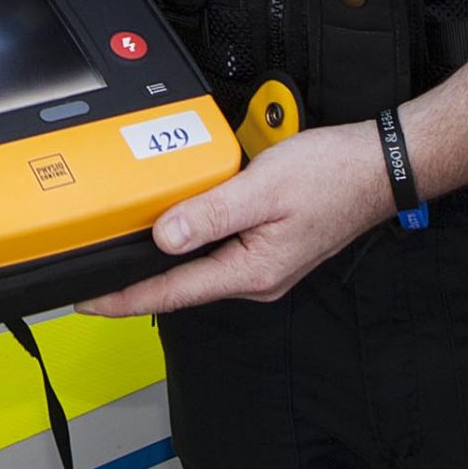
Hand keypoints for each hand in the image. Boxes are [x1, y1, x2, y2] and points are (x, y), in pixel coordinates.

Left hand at [80, 122, 396, 315]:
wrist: (380, 166)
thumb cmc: (333, 176)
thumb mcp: (262, 189)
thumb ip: (209, 213)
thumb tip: (163, 235)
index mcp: (251, 271)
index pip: (173, 293)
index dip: (125, 298)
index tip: (87, 302)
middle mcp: (255, 276)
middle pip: (181, 285)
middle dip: (136, 282)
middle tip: (91, 276)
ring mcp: (263, 263)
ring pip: (199, 265)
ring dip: (162, 260)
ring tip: (122, 252)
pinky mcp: (269, 245)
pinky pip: (218, 248)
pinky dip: (189, 240)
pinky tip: (173, 227)